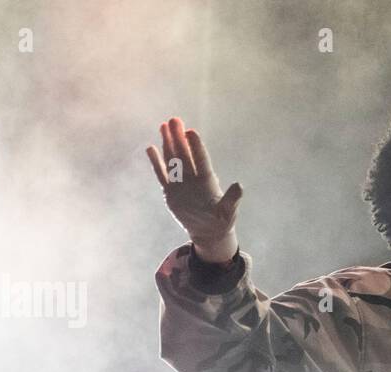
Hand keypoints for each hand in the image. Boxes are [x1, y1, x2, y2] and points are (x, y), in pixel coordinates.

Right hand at [146, 117, 242, 262]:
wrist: (208, 232)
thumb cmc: (221, 221)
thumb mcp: (228, 211)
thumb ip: (232, 199)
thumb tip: (239, 186)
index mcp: (207, 181)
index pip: (201, 160)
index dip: (196, 146)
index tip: (191, 131)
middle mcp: (193, 178)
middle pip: (185, 155)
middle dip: (179, 138)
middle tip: (174, 120)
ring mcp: (181, 184)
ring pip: (172, 160)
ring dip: (168, 143)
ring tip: (164, 126)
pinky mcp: (170, 192)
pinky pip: (161, 174)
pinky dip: (156, 162)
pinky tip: (151, 148)